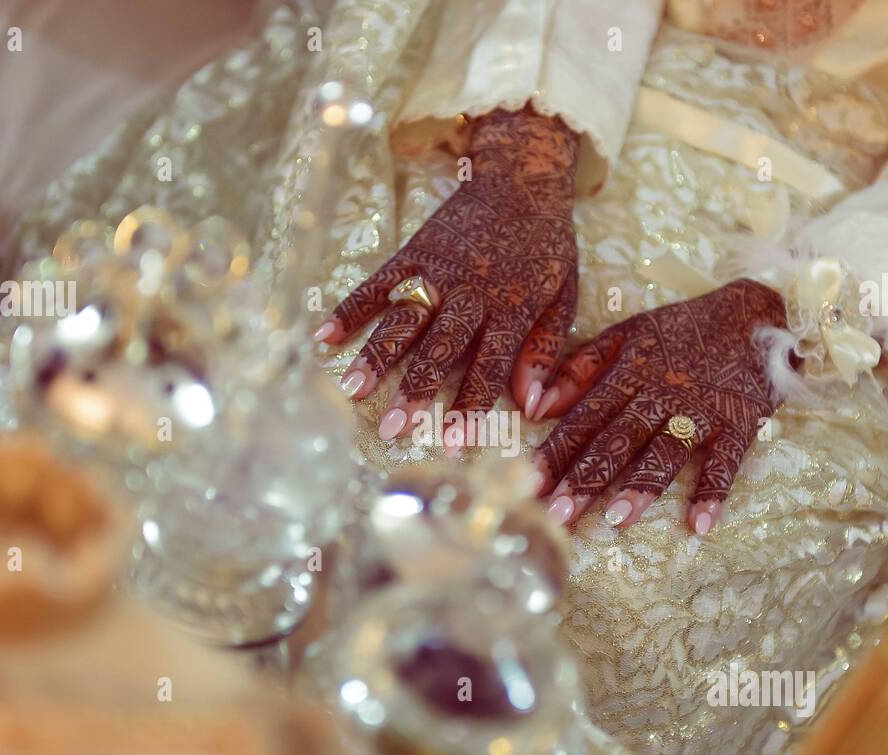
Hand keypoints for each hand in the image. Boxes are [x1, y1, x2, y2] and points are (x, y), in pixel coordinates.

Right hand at [314, 106, 578, 451]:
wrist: (521, 176)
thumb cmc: (546, 245)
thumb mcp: (563, 296)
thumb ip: (546, 351)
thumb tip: (533, 408)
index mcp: (512, 306)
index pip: (490, 366)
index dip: (471, 407)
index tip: (452, 445)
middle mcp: (471, 291)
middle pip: (439, 347)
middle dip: (415, 390)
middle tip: (391, 429)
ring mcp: (438, 270)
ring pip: (404, 318)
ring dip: (376, 355)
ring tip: (351, 390)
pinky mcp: (413, 252)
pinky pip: (377, 282)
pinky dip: (349, 307)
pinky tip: (324, 335)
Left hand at [533, 279, 786, 533]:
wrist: (757, 315)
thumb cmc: (680, 332)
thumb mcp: (625, 336)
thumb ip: (578, 369)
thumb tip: (534, 406)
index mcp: (629, 372)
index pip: (584, 418)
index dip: (556, 452)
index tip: (528, 483)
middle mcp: (661, 393)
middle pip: (618, 440)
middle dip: (586, 479)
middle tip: (557, 516)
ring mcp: (701, 411)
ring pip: (665, 451)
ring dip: (641, 486)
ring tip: (616, 521)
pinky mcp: (739, 423)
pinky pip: (726, 462)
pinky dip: (714, 492)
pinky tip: (700, 525)